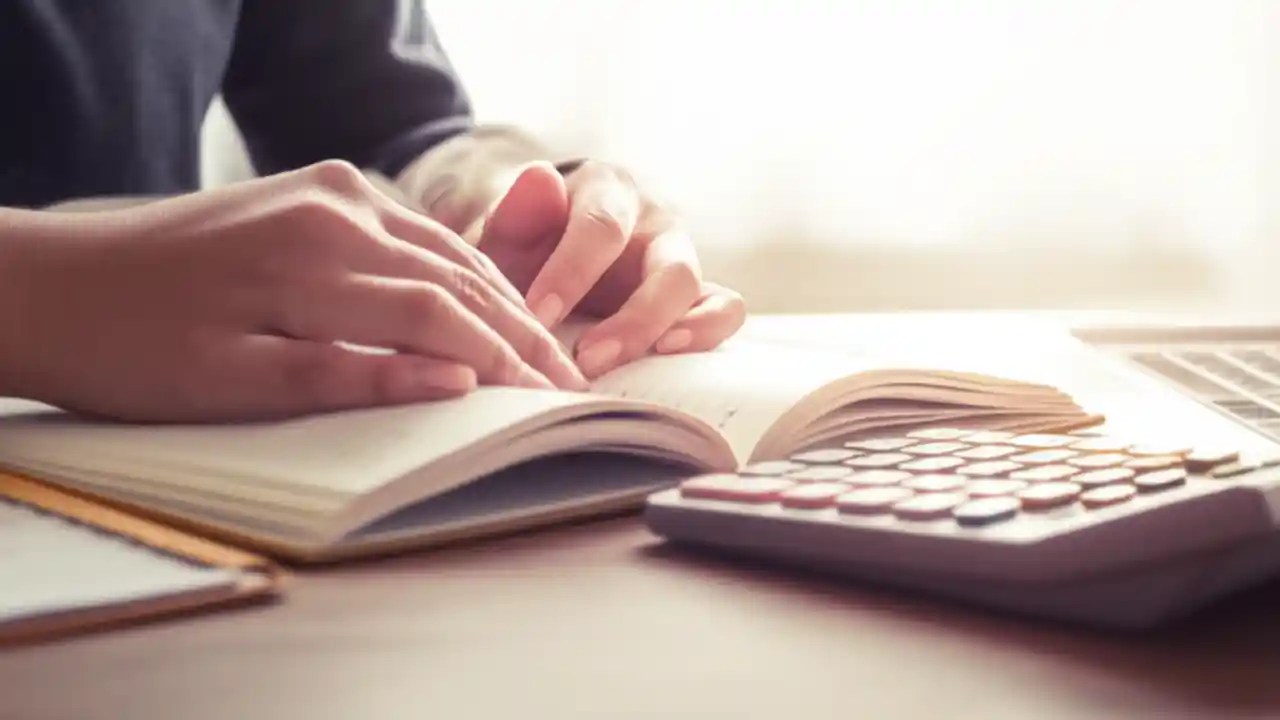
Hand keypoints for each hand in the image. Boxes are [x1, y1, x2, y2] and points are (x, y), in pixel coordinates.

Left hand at [0, 160, 585, 421]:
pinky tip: (482, 298)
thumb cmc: (133, 348)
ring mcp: (328, 191)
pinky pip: (413, 232)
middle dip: (521, 334)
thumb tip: (455, 381)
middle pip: (456, 279)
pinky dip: (457, 271)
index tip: (553, 403)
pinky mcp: (318, 190)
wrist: (55, 284)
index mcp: (315, 260)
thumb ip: (350, 375)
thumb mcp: (234, 384)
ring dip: (498, 301)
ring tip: (545, 347)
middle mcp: (335, 209)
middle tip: (574, 382)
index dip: (505, 364)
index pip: (443, 318)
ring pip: (444, 251)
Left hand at [471, 161, 745, 376]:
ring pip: (705, 292)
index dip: (571, 273)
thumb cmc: (528, 245)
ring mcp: (683, 259)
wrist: (548, 252)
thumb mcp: (511, 228)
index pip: (601, 227)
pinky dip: (707, 336)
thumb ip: (517, 211)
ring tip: (637, 369)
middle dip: (633, 320)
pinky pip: (725, 310)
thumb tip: (540, 179)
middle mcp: (656, 222)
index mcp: (607, 191)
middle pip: (669, 268)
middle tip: (588, 360)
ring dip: (676, 333)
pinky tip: (667, 362)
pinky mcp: (699, 295)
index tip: (537, 316)